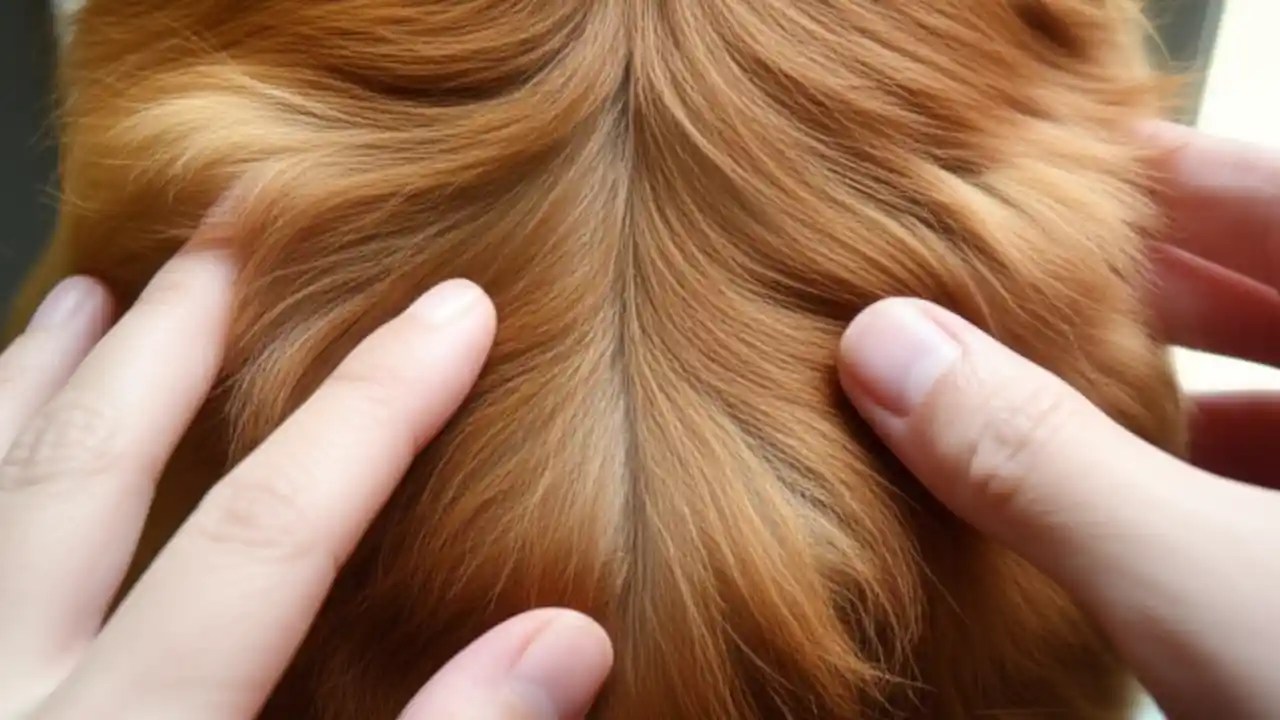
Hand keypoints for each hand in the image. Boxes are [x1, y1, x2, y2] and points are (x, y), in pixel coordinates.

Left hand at [0, 226, 611, 717]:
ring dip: (43, 385)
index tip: (456, 316)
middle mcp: (17, 690)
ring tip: (90, 300)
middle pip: (89, 476)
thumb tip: (570, 639)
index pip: (270, 533)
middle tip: (232, 235)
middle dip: (173, 342)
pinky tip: (11, 440)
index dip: (373, 414)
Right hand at [838, 122, 1278, 719]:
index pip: (1271, 197)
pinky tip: (1118, 504)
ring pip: (1275, 400)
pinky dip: (1194, 481)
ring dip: (1158, 389)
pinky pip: (1276, 492)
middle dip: (1133, 289)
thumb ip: (1043, 460)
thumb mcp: (1210, 586)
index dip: (1150, 180)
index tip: (1025, 182)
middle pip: (1270, 294)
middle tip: (1002, 286)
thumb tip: (887, 354)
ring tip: (1041, 387)